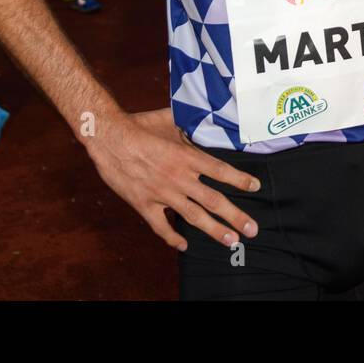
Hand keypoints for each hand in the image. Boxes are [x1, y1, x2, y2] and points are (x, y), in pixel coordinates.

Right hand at [87, 109, 260, 250]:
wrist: (107, 137)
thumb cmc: (139, 125)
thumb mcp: (169, 120)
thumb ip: (190, 125)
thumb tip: (207, 117)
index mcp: (186, 157)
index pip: (220, 171)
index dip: (240, 180)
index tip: (256, 187)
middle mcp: (178, 178)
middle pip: (213, 201)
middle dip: (236, 216)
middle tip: (252, 230)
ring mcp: (161, 194)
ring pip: (193, 217)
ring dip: (214, 230)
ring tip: (231, 241)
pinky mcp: (143, 204)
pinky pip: (160, 226)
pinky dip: (172, 238)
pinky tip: (184, 245)